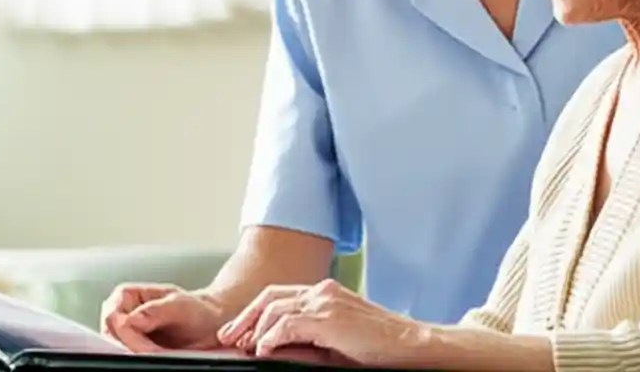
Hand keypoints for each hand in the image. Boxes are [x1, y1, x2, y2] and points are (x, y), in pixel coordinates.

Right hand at [100, 283, 227, 351]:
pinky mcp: (134, 349)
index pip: (112, 318)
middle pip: (112, 338)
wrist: (210, 323)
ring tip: (164, 353)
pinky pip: (130, 359)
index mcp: (126, 294)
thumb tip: (130, 320)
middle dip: (135, 348)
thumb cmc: (196, 309)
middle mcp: (121, 313)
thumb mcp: (179, 305)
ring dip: (140, 355)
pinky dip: (144, 360)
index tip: (148, 346)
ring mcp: (126, 333)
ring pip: (120, 351)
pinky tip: (161, 356)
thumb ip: (154, 311)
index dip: (128, 335)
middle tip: (159, 353)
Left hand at [216, 279, 426, 366]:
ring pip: (274, 308)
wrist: (412, 346)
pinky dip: (270, 338)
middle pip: (270, 297)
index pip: (280, 295)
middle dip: (245, 317)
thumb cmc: (382, 348)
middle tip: (227, 337)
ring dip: (253, 329)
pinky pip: (286, 324)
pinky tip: (262, 350)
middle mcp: (323, 290)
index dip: (256, 312)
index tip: (240, 331)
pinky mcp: (328, 317)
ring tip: (241, 346)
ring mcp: (325, 301)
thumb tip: (276, 348)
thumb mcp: (339, 339)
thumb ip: (310, 338)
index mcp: (326, 292)